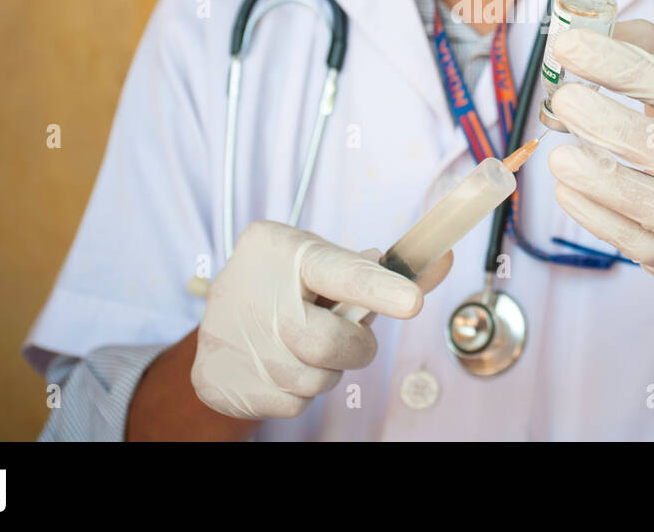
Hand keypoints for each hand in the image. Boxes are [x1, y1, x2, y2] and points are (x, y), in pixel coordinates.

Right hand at [191, 221, 451, 418]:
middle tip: (351, 336)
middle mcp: (251, 291)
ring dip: (325, 370)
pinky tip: (281, 365)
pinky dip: (297, 390)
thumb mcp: (321, 259)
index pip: (338, 270)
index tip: (413, 301)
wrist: (216, 316)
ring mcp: (230, 339)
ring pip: (313, 380)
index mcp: (283, 249)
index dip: (378, 288)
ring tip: (305, 345)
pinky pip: (290, 404)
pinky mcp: (218, 380)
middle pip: (328, 342)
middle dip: (354, 347)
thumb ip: (375, 267)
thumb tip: (438, 264)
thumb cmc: (283, 283)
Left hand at [547, 19, 653, 306]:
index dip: (621, 64)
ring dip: (603, 179)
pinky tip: (567, 190)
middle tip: (563, 99)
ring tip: (557, 156)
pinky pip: (635, 243)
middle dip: (612, 125)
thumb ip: (648, 51)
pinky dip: (596, 216)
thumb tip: (583, 33)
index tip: (567, 46)